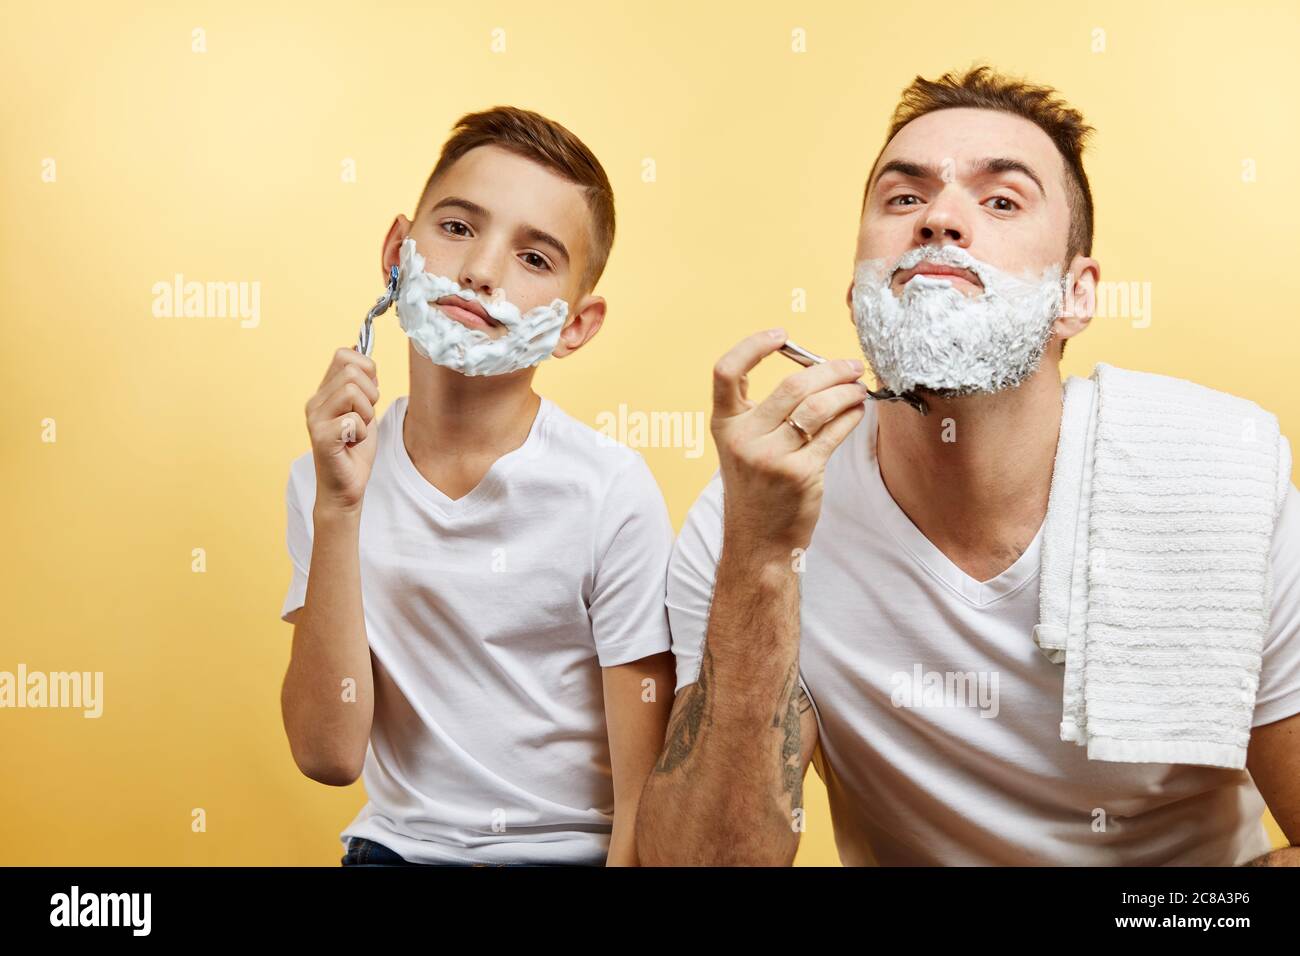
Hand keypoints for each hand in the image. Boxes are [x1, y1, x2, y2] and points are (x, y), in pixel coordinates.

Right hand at [305, 347, 380, 515]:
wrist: (345, 487)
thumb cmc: (354, 450)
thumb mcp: (363, 410)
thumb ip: (362, 385)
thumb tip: (360, 351)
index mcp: (324, 393)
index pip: (344, 355)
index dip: (366, 369)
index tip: (369, 395)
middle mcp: (315, 402)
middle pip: (352, 371)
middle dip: (370, 394)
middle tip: (363, 418)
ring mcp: (315, 418)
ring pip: (353, 391)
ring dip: (366, 414)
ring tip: (356, 431)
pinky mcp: (321, 436)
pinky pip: (353, 419)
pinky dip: (361, 433)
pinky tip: (352, 443)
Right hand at [711, 329, 867, 554]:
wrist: (758, 540)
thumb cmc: (757, 488)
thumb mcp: (743, 446)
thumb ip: (764, 411)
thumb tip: (814, 370)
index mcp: (725, 426)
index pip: (726, 372)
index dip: (752, 346)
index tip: (782, 335)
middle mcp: (744, 439)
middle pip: (791, 386)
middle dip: (828, 369)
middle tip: (850, 365)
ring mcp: (771, 458)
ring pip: (818, 407)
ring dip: (846, 391)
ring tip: (859, 387)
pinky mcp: (800, 474)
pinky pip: (833, 433)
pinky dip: (851, 416)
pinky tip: (858, 410)